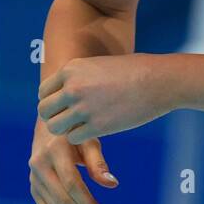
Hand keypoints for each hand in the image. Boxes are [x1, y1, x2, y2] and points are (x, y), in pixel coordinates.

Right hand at [28, 119, 118, 203]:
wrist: (50, 124)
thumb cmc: (76, 131)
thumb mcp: (89, 139)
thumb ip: (98, 162)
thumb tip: (112, 184)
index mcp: (54, 151)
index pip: (72, 184)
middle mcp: (39, 167)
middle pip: (64, 202)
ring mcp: (34, 181)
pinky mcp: (35, 191)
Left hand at [37, 55, 170, 142]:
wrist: (159, 80)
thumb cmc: (135, 71)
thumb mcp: (99, 65)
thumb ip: (79, 77)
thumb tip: (67, 92)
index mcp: (71, 70)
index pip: (43, 92)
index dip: (52, 102)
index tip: (63, 108)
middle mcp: (72, 88)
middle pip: (44, 111)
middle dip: (54, 118)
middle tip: (69, 121)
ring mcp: (84, 108)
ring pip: (55, 127)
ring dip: (65, 130)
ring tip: (80, 128)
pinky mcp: (97, 126)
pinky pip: (73, 138)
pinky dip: (80, 138)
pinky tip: (93, 132)